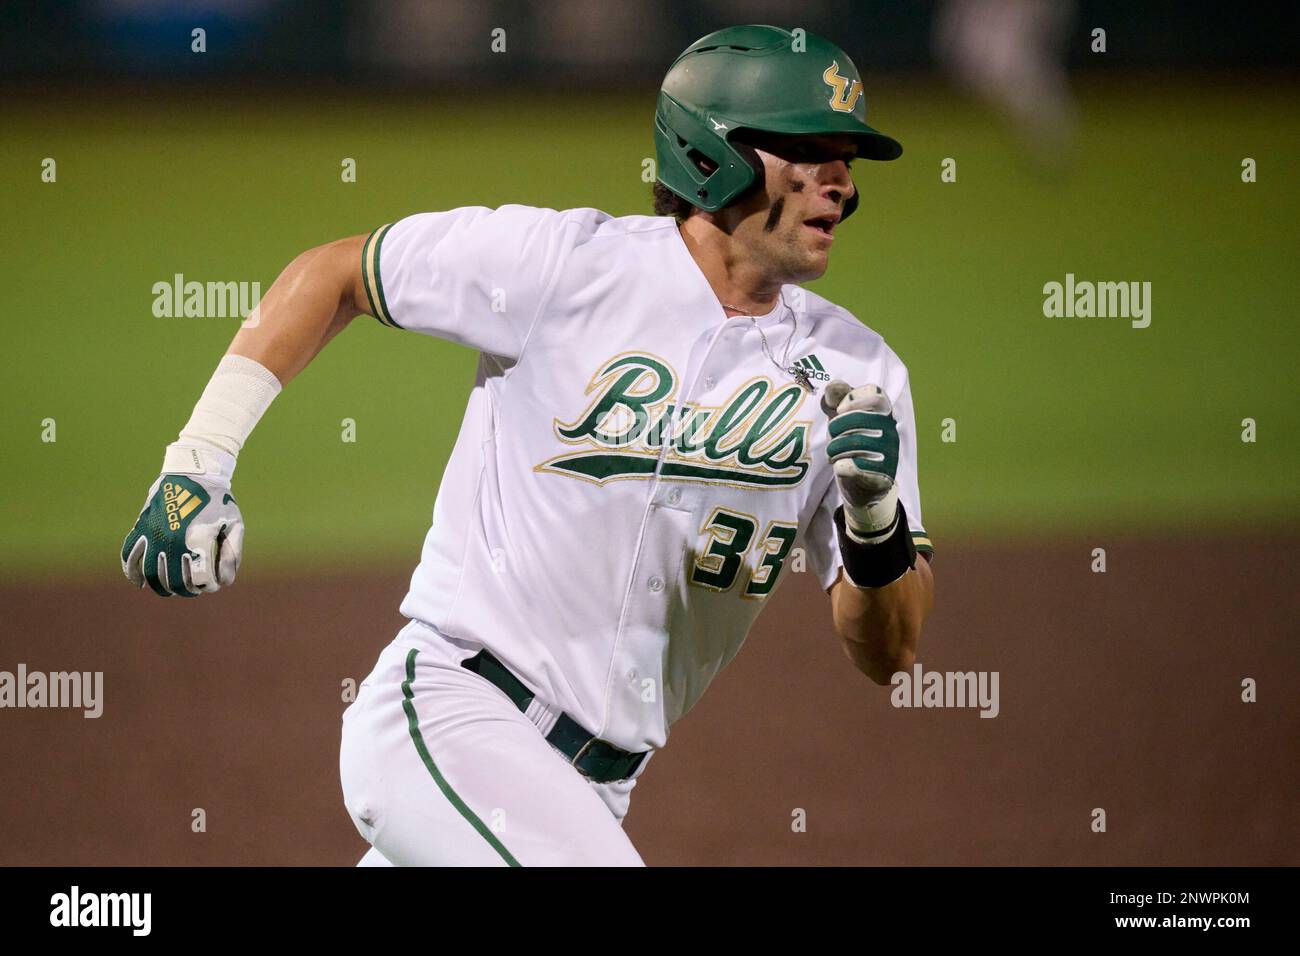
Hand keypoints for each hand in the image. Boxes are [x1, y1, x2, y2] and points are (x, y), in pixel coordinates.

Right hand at [121, 465, 243, 596]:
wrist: (193, 472)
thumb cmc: (217, 500)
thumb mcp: (235, 524)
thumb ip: (232, 555)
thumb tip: (224, 582)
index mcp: (198, 539)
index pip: (200, 578)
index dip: (208, 586)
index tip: (213, 584)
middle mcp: (173, 539)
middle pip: (174, 580)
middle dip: (187, 590)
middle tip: (195, 589)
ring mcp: (153, 533)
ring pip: (150, 573)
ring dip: (161, 587)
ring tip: (172, 590)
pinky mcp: (141, 527)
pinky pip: (129, 555)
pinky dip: (132, 573)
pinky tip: (140, 584)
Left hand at [821, 380, 900, 543]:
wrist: (863, 487)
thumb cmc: (852, 446)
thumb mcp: (842, 420)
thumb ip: (838, 400)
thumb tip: (835, 385)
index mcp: (885, 415)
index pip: (876, 395)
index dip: (853, 399)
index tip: (839, 410)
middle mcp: (891, 433)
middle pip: (857, 419)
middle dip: (836, 428)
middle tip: (833, 437)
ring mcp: (889, 456)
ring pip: (854, 443)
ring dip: (835, 449)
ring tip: (834, 454)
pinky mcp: (881, 478)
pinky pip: (852, 467)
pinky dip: (841, 466)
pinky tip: (841, 467)